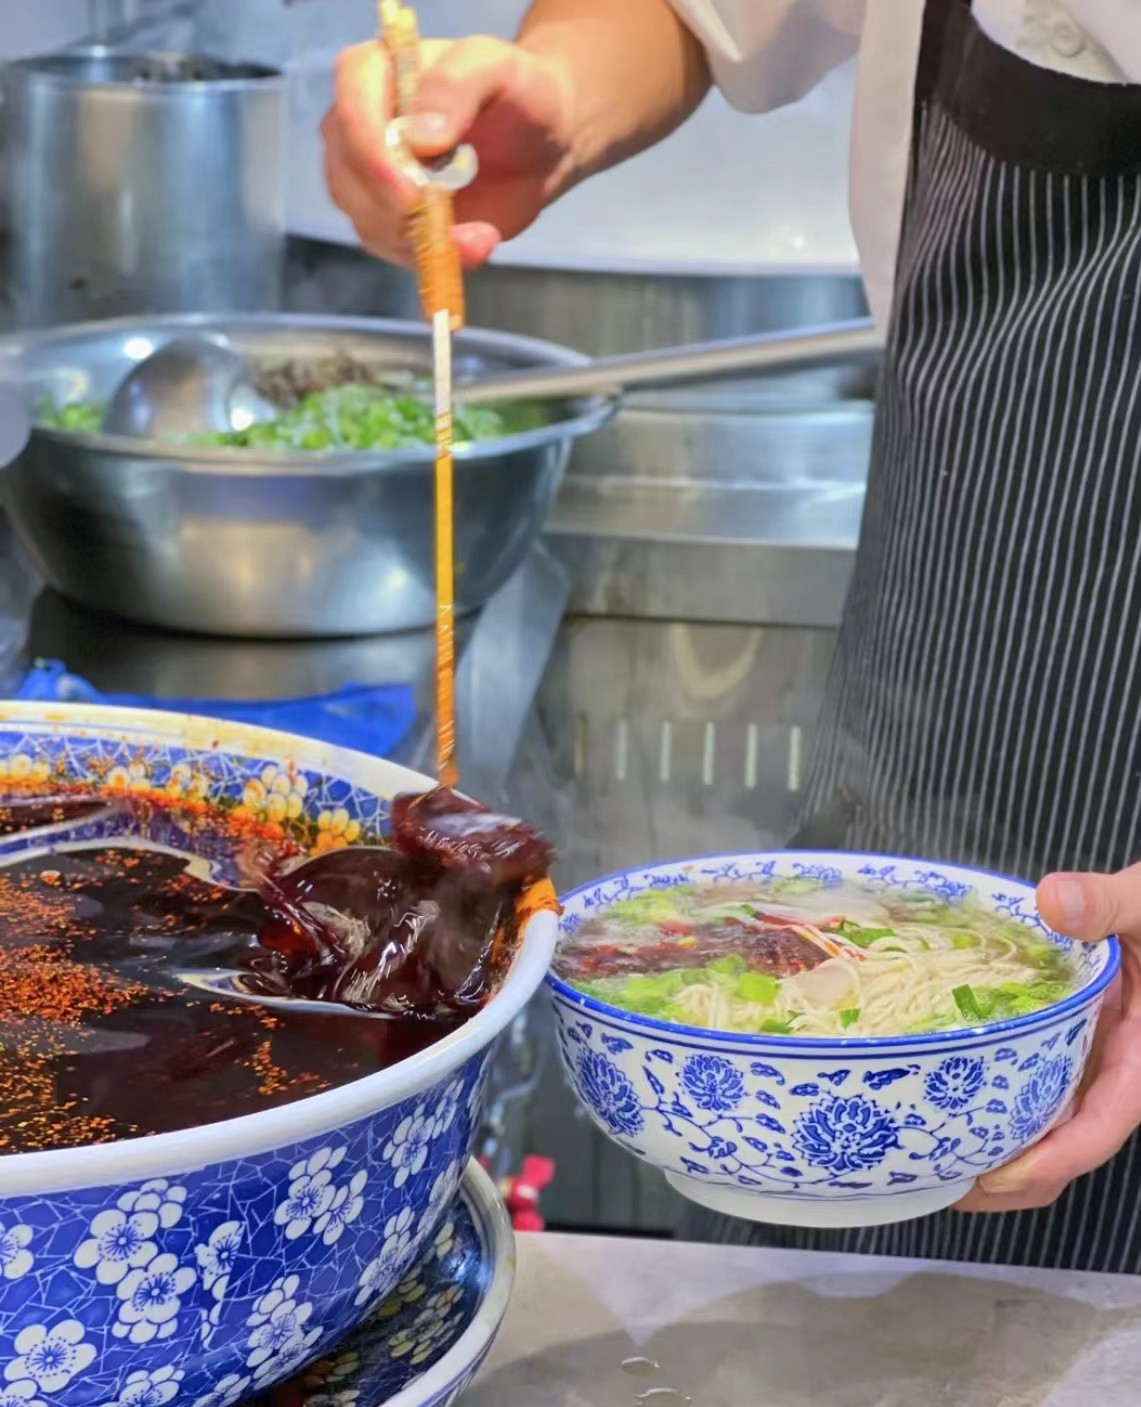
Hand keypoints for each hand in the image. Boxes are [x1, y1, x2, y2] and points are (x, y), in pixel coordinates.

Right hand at [322, 36, 574, 268]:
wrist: (539, 143)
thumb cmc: (518, 92)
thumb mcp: (499, 68)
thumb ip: (457, 86)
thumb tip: (419, 138)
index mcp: (374, 72)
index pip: (349, 110)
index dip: (372, 155)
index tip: (411, 191)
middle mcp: (357, 125)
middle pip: (348, 175)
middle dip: (395, 209)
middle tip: (448, 223)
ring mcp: (368, 178)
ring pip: (366, 219)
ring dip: (419, 239)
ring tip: (480, 235)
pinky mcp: (389, 219)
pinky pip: (393, 248)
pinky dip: (434, 256)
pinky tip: (478, 243)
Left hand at [956, 863, 1140, 1212]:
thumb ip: (1108, 903)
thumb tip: (1054, 900)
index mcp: (1140, 1056)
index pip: (1102, 1126)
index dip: (1053, 1159)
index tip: (997, 1176)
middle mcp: (1115, 1069)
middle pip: (1068, 1147)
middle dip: (1012, 1177)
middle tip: (942, 1181)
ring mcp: (1090, 1061)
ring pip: (1050, 1127)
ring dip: (1000, 1150)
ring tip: (934, 1157)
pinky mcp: (1068, 1045)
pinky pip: (1036, 1089)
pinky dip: (999, 1107)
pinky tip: (949, 1100)